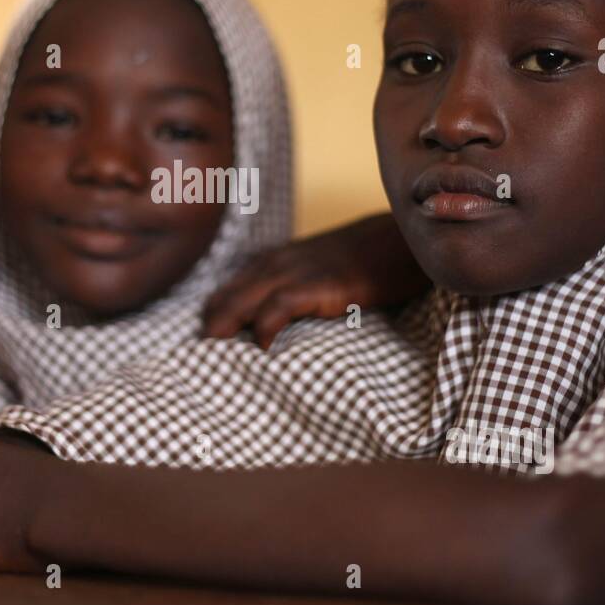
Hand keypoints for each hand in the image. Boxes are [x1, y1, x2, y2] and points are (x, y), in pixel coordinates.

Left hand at [202, 212, 430, 348]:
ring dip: (226, 332)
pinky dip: (265, 328)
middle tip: (204, 366)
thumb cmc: (363, 260)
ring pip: (240, 302)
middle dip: (210, 333)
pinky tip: (264, 349)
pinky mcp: (319, 284)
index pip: (223, 294)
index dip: (212, 323)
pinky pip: (279, 306)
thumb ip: (293, 292)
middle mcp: (274, 264)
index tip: (208, 354)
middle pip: (222, 301)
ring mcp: (295, 272)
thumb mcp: (316, 271)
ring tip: (218, 362)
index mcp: (272, 262)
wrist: (401, 238)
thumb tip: (274, 328)